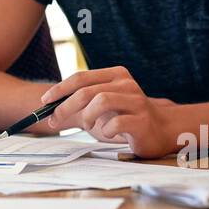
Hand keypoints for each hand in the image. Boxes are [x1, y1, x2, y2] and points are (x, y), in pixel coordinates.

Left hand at [39, 67, 176, 157]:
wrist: (163, 131)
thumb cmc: (127, 118)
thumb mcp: (106, 104)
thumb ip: (84, 101)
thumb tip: (51, 108)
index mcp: (116, 75)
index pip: (81, 77)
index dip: (60, 89)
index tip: (45, 101)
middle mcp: (126, 84)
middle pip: (86, 90)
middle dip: (65, 106)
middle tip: (53, 120)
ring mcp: (136, 101)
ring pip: (101, 101)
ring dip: (87, 117)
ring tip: (89, 126)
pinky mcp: (142, 120)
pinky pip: (116, 123)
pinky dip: (106, 130)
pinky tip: (109, 133)